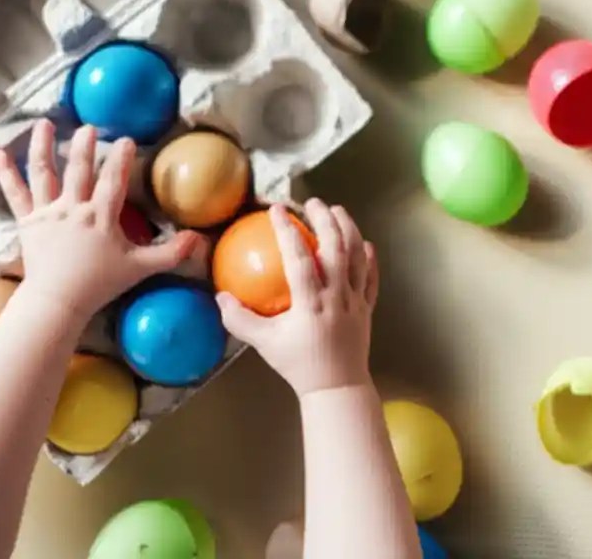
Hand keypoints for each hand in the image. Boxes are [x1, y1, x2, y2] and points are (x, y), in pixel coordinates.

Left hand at [0, 120, 198, 320]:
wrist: (58, 301)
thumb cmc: (99, 284)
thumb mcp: (139, 268)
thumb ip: (170, 253)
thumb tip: (198, 239)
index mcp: (101, 216)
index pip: (114, 180)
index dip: (120, 158)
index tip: (126, 139)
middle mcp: (73, 207)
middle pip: (79, 169)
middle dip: (85, 145)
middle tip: (90, 126)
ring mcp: (47, 212)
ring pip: (44, 173)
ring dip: (43, 146)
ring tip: (44, 124)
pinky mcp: (27, 221)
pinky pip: (16, 193)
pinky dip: (6, 173)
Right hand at [218, 200, 378, 396]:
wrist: (336, 387)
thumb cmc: (298, 365)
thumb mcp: (264, 344)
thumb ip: (240, 320)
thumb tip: (219, 297)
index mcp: (311, 304)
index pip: (301, 260)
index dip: (289, 232)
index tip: (278, 210)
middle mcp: (337, 297)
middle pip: (336, 250)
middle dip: (325, 220)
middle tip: (312, 202)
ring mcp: (356, 301)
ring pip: (357, 258)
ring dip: (349, 230)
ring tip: (337, 211)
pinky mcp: (368, 308)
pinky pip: (372, 278)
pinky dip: (369, 258)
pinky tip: (364, 243)